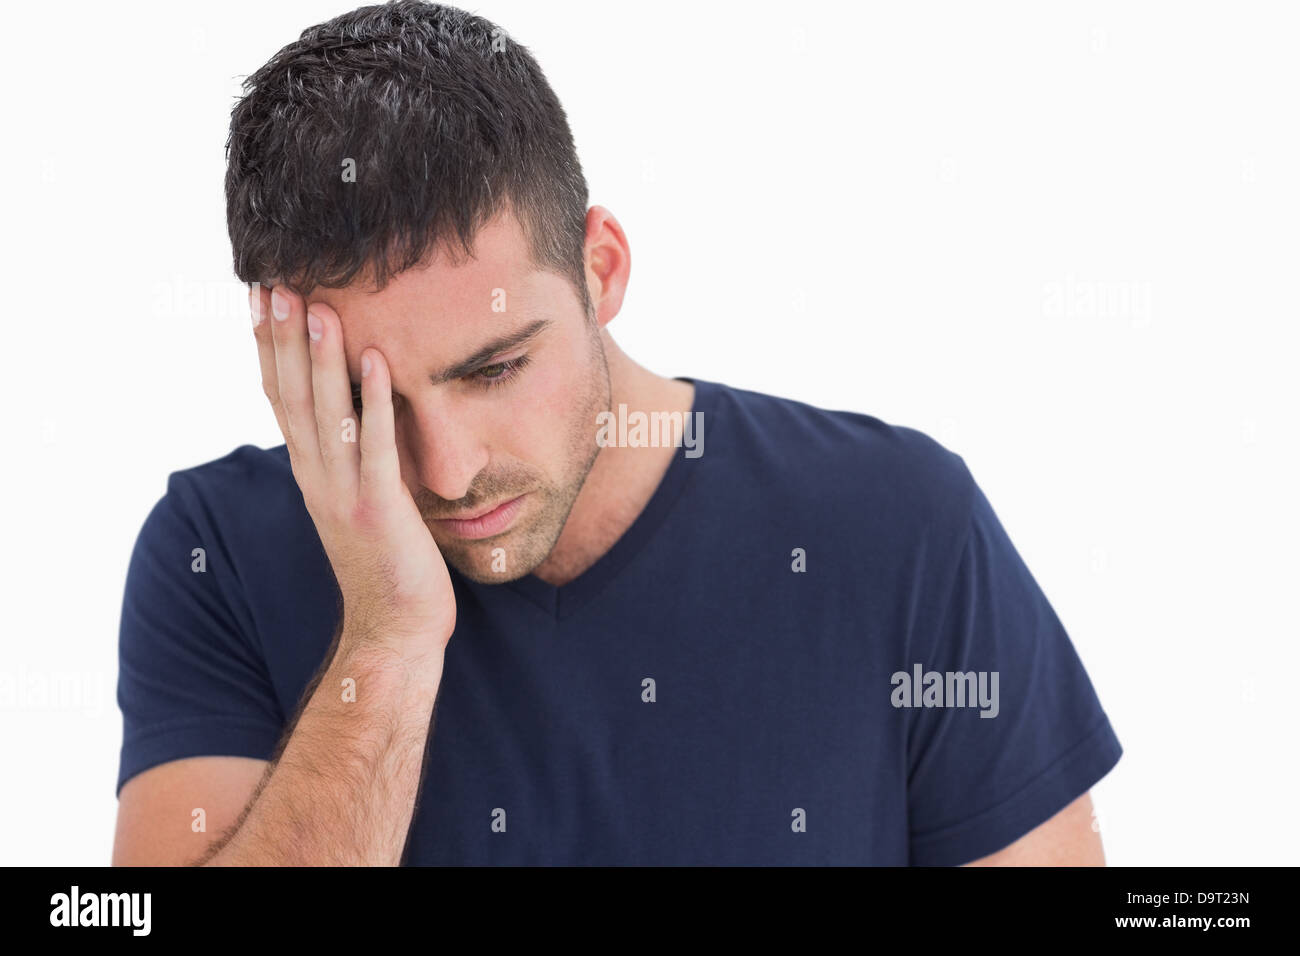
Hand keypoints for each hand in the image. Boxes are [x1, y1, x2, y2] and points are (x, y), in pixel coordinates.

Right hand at [250, 283, 455, 659]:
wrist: (396, 629)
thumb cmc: (386, 561)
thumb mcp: (356, 498)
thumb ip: (349, 456)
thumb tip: (353, 409)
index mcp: (310, 471)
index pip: (279, 397)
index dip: (269, 346)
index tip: (263, 294)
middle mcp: (317, 477)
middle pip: (291, 396)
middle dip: (282, 338)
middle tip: (275, 282)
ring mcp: (344, 493)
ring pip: (326, 414)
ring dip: (320, 359)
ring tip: (318, 305)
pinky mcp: (381, 508)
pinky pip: (376, 447)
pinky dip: (374, 402)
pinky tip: (377, 361)